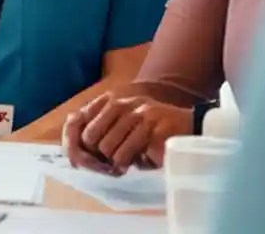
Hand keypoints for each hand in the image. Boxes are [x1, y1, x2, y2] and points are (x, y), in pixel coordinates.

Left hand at [64, 92, 190, 173]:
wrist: (189, 128)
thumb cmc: (152, 133)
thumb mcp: (124, 126)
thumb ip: (102, 132)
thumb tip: (75, 154)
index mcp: (112, 100)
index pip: (78, 119)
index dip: (76, 142)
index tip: (82, 158)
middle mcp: (123, 104)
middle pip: (89, 137)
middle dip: (97, 155)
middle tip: (111, 163)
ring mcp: (137, 114)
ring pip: (106, 147)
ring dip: (116, 160)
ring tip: (128, 161)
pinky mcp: (151, 129)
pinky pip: (125, 154)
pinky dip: (129, 163)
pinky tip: (138, 162)